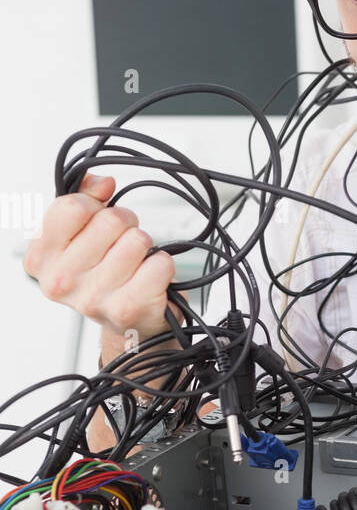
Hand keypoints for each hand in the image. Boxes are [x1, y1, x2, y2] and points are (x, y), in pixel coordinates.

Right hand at [23, 174, 174, 342]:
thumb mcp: (81, 235)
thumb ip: (86, 197)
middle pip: (110, 220)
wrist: (129, 325)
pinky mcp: (127, 308)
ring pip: (138, 240)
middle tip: (121, 246)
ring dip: (144, 247)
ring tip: (134, 265)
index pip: (71, 206)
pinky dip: (162, 266)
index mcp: (41, 258)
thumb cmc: (104, 275)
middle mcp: (61, 281)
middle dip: (125, 225)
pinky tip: (149, 280)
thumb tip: (103, 183)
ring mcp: (93, 298)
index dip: (94, 206)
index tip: (96, 221)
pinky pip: (160, 263)